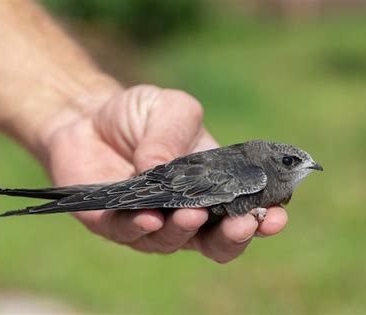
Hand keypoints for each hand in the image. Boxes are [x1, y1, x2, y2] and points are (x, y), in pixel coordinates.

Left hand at [42, 85, 287, 262]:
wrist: (89, 118)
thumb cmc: (141, 115)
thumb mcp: (171, 109)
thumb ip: (175, 134)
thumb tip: (163, 167)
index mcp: (212, 187)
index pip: (245, 210)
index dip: (264, 218)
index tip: (276, 215)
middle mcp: (187, 212)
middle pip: (217, 242)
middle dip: (233, 238)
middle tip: (241, 223)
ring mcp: (152, 223)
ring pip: (175, 242)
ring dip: (186, 231)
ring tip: (191, 213)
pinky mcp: (114, 225)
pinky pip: (130, 234)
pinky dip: (141, 228)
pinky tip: (148, 216)